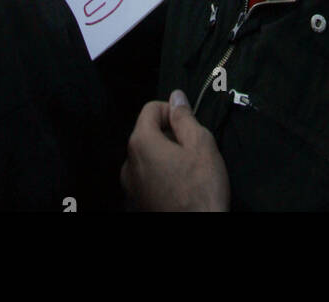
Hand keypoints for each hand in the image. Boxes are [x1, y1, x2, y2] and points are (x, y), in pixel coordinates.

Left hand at [121, 91, 230, 211]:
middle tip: (192, 150)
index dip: (172, 111)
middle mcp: (127, 163)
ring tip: (187, 171)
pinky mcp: (135, 204)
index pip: (150, 109)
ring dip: (164, 156)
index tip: (189, 126)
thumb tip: (175, 96)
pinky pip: (146, 179)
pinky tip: (178, 188)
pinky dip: (159, 176)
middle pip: (146, 133)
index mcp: (140, 143)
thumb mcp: (201, 144)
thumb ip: (184, 118)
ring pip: (146, 157)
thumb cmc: (201, 188)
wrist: (198, 232)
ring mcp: (129, 187)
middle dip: (169, 135)